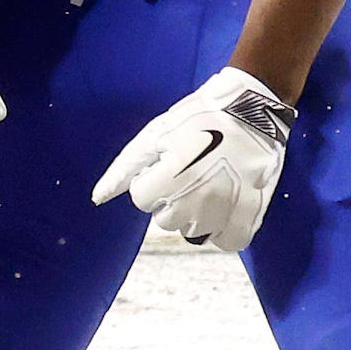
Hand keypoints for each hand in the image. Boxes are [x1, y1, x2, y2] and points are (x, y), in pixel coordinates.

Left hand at [91, 66, 294, 253]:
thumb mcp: (156, 134)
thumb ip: (124, 169)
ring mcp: (227, 208)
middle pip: (166, 220)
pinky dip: (224, 229)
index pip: (142, 200)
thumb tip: (97, 199)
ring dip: (196, 213)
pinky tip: (224, 206)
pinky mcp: (252, 212)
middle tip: (190, 171)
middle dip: (171, 198)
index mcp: (172, 177)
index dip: (151, 179)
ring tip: (210, 183)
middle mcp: (198, 199)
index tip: (168, 162)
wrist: (251, 108)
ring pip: (195, 232)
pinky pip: (229, 241)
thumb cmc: (200, 117)